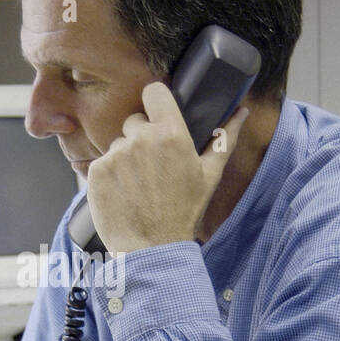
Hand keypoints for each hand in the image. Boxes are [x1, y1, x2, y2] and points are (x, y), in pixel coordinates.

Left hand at [86, 82, 249, 252]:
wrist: (152, 248)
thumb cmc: (183, 212)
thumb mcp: (210, 175)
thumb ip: (224, 138)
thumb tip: (243, 112)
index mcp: (171, 134)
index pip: (154, 92)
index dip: (155, 101)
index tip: (157, 114)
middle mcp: (141, 139)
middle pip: (134, 121)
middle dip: (141, 138)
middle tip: (152, 167)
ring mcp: (116, 154)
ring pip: (118, 144)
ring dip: (125, 159)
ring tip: (138, 186)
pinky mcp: (96, 171)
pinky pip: (102, 163)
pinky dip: (110, 176)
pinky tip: (123, 194)